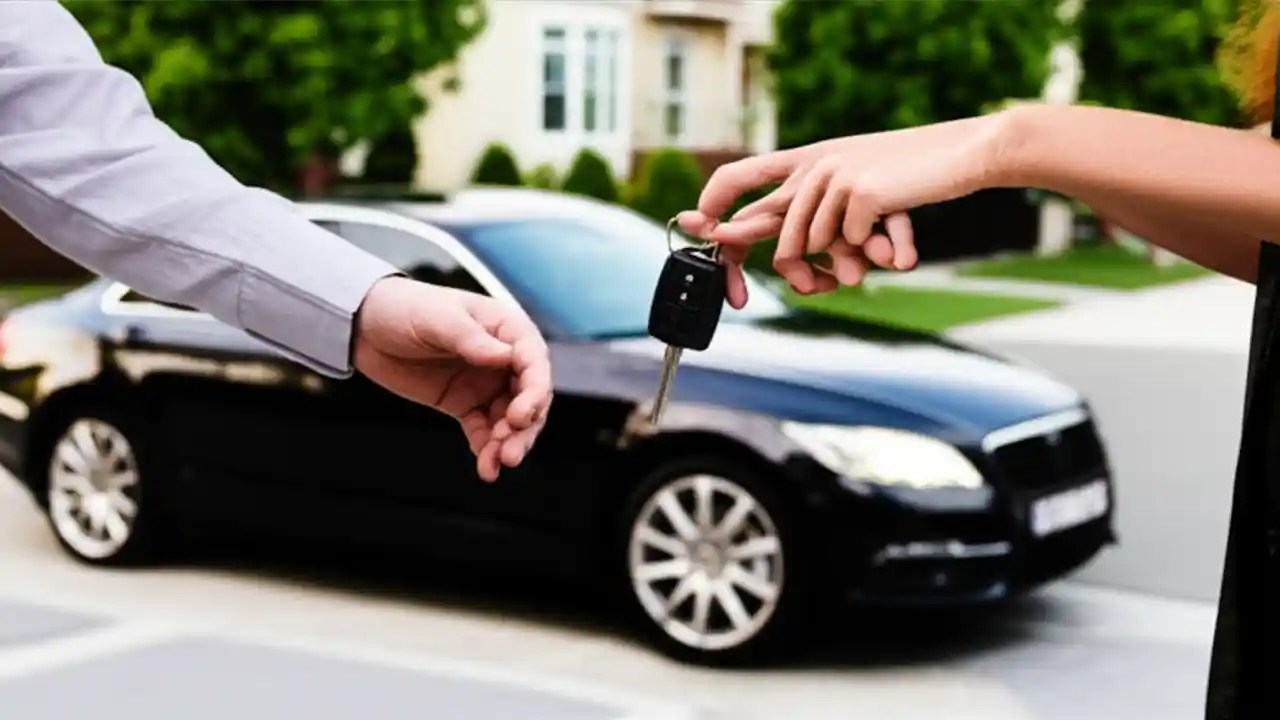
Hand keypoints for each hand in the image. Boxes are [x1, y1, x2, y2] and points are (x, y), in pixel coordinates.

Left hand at [351, 276, 551, 482]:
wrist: (365, 325)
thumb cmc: (406, 307)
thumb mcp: (438, 318)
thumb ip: (471, 339)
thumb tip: (505, 357)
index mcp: (505, 329)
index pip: (533, 362)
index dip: (534, 390)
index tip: (521, 415)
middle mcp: (502, 358)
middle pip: (530, 396)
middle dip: (525, 426)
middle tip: (510, 451)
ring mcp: (485, 383)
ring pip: (511, 419)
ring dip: (510, 443)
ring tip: (499, 463)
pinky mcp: (464, 404)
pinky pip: (484, 431)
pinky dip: (487, 451)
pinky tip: (486, 469)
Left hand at [677, 113, 1013, 301]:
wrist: (962, 158)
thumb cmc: (912, 181)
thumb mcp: (856, 194)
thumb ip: (821, 220)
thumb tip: (793, 267)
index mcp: (807, 161)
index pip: (740, 175)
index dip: (713, 202)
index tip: (693, 224)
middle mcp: (812, 165)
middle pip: (768, 229)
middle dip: (786, 271)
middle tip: (791, 293)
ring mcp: (832, 176)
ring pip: (809, 246)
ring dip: (842, 267)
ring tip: (876, 262)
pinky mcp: (856, 190)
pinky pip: (849, 244)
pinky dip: (874, 250)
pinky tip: (898, 238)